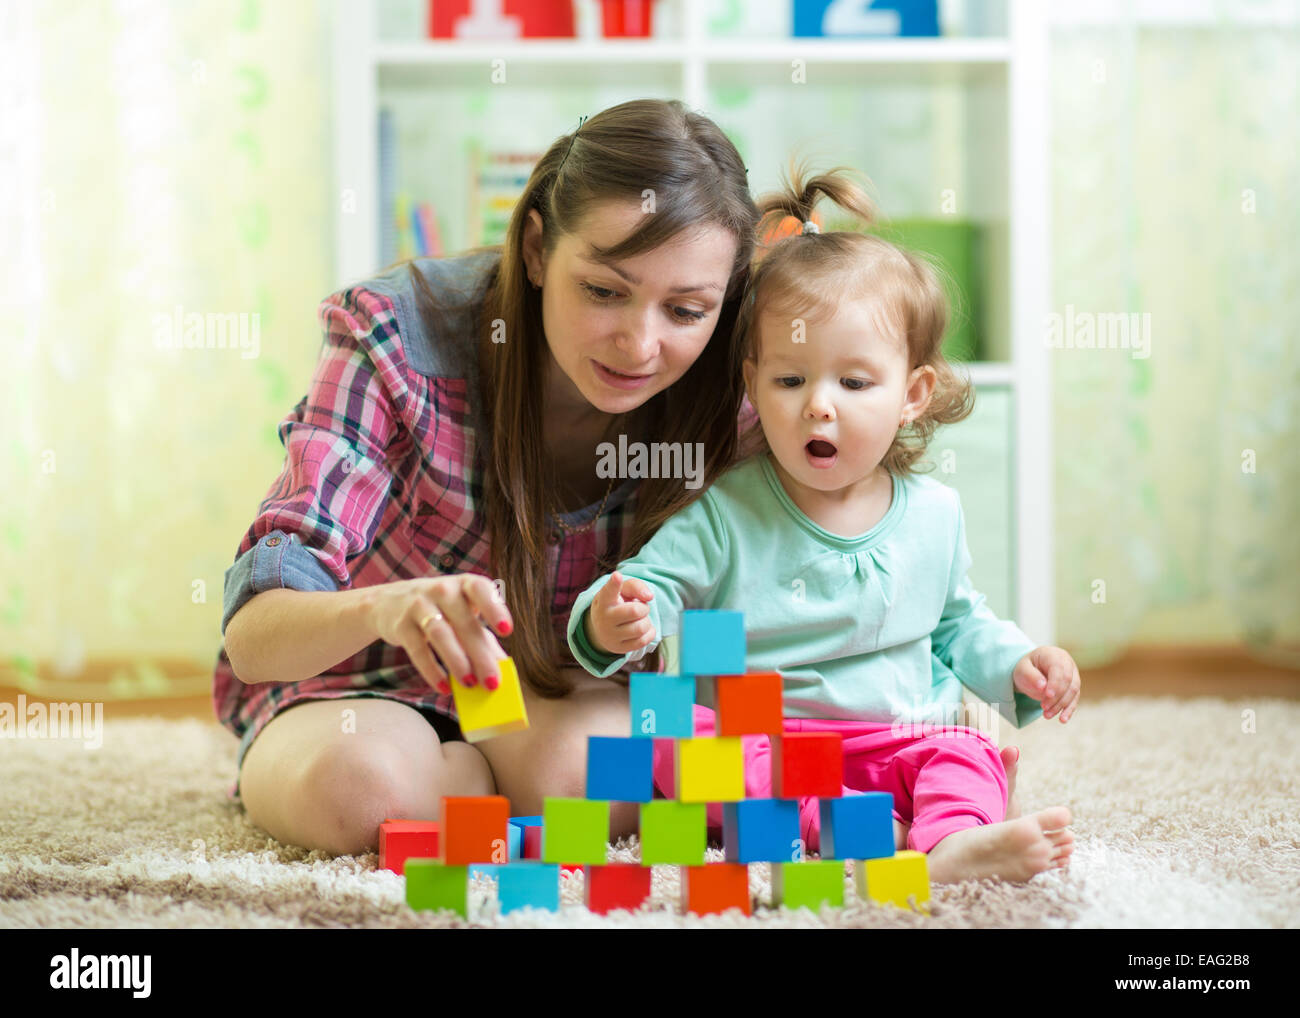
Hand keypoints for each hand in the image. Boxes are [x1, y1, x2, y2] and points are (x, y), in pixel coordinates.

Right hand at [363, 574, 511, 693]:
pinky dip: (431, 670)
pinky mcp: (401, 625)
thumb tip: (503, 668)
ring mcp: (418, 605)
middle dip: (480, 654)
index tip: (507, 631)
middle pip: (464, 622)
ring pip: (440, 634)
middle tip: (493, 682)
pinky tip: (444, 687)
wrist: (390, 601)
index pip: (480, 589)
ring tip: (469, 684)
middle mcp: (442, 590)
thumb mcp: (463, 614)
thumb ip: (484, 638)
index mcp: (464, 584)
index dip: (494, 608)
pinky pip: (417, 650)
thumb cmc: (441, 609)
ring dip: (456, 661)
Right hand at [585, 570, 655, 656]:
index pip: (609, 591)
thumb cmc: (617, 603)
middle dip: (643, 608)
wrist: (602, 628)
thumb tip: (649, 596)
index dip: (614, 583)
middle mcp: (604, 618)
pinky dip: (649, 632)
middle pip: (635, 611)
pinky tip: (642, 628)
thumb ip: (636, 586)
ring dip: (646, 621)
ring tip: (639, 619)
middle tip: (640, 607)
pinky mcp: (619, 648)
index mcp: (604, 600)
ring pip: (641, 628)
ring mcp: (610, 635)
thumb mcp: (622, 590)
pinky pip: (643, 641)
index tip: (617, 576)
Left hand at [1013, 646, 1080, 722]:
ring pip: (1073, 692)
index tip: (1047, 695)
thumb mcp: (1022, 669)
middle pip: (1068, 682)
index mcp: (1054, 655)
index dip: (1055, 683)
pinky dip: (1069, 710)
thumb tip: (1043, 686)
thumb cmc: (1027, 668)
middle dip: (1057, 697)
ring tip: (1047, 715)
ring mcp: (1073, 675)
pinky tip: (1062, 720)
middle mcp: (1068, 664)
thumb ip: (1031, 676)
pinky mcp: (1074, 687)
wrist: (1032, 671)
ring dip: (1061, 705)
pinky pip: (1074, 699)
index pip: (1059, 670)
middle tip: (1043, 708)